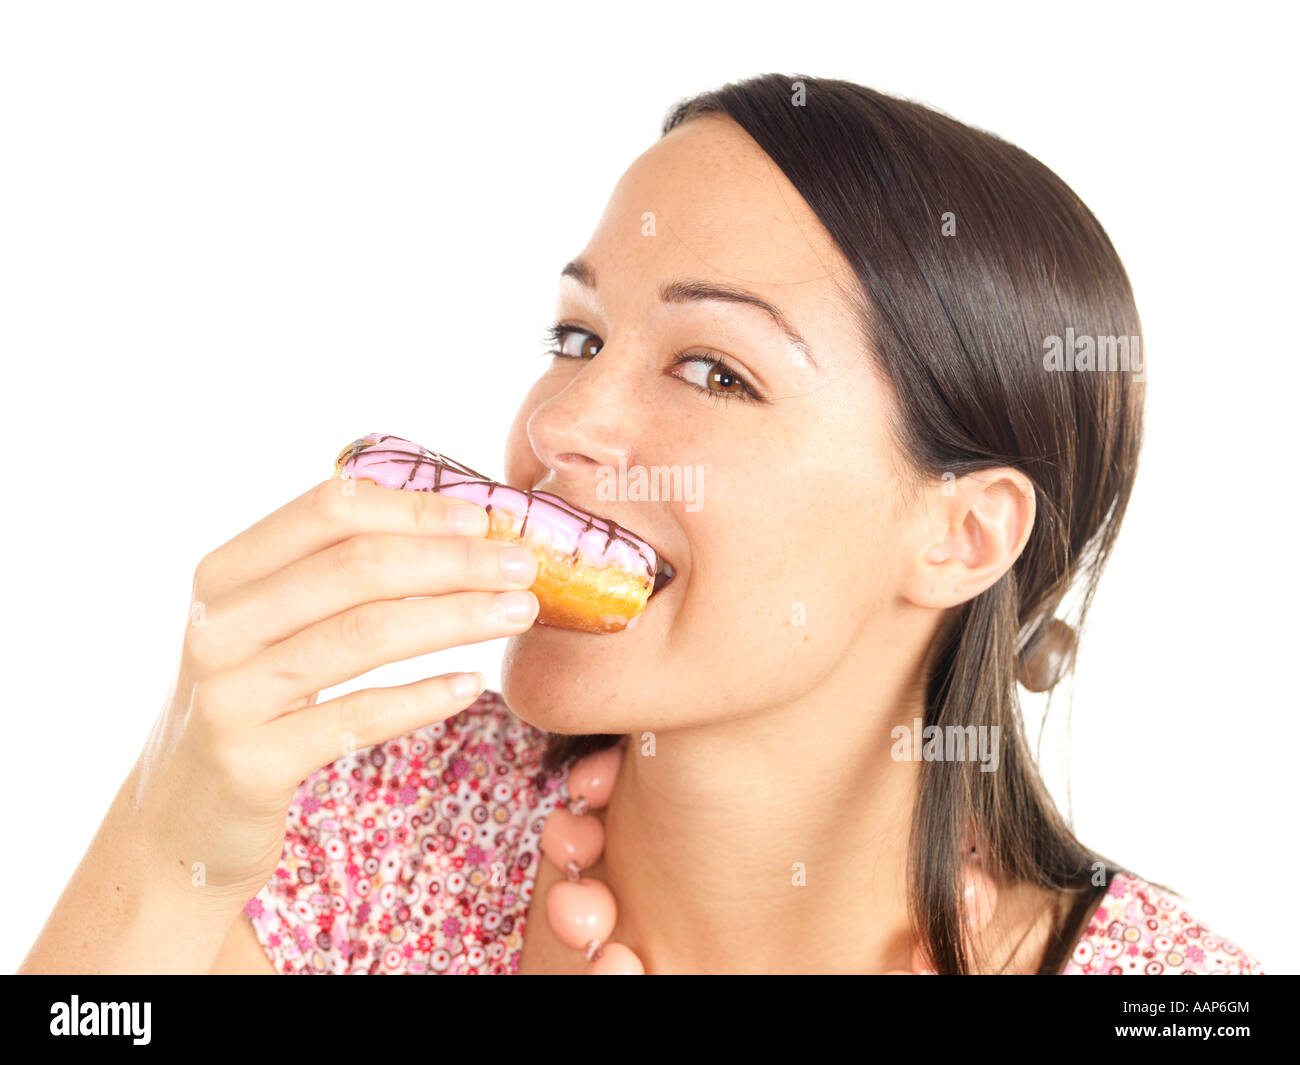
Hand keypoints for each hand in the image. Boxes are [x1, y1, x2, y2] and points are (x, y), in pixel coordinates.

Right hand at [134, 475, 538, 908]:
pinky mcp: (252, 763)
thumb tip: (454, 528)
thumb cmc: (253, 703)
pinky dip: (422, 697)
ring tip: (518, 613)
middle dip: (453, 562)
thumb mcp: (269, 627)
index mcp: (226, 572)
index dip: (413, 509)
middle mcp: (218, 624)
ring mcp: (229, 695)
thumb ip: (332, 575)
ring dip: (455, 617)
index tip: (484, 518)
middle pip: (357, 568)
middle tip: (523, 567)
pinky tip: (472, 686)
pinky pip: (356, 717)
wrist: (183, 818)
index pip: (329, 512)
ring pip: (364, 635)